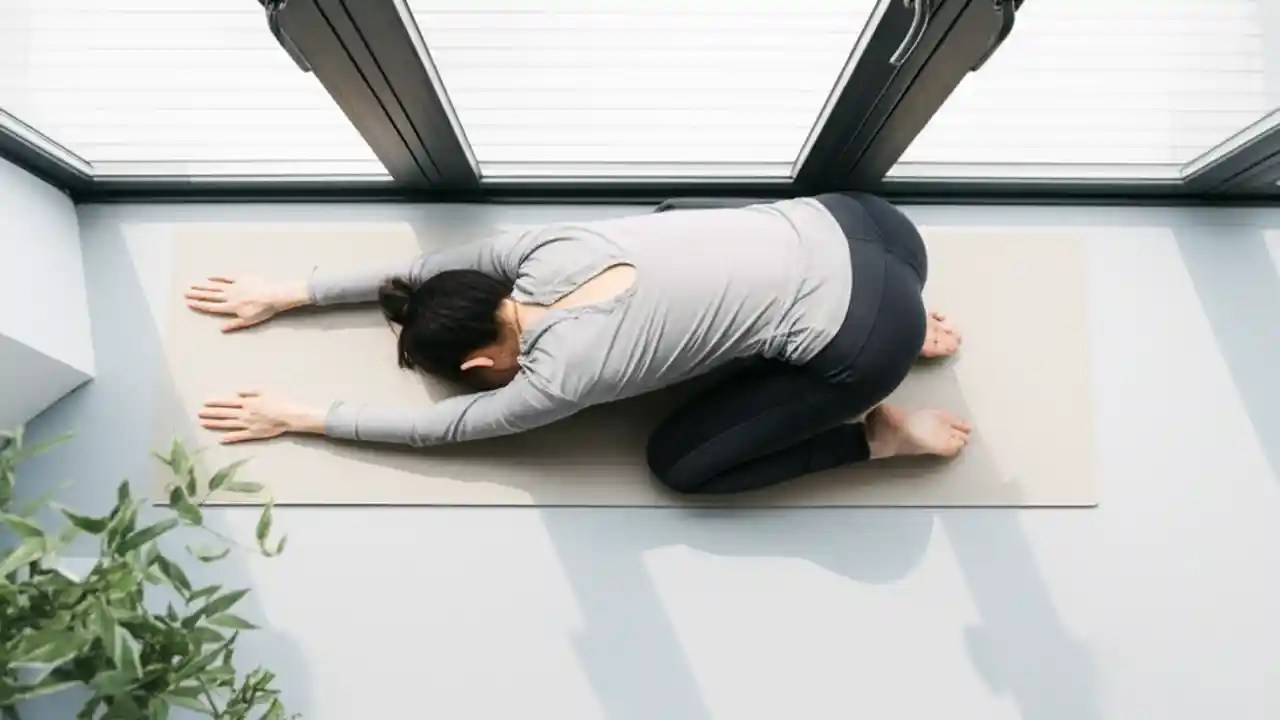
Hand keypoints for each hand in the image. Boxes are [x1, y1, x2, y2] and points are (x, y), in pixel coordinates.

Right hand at [185, 276, 308, 331]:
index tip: (189, 303)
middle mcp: (229, 296)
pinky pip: (226, 276)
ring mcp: (234, 286)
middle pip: (210, 296)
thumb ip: (233, 324)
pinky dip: (217, 277)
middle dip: (197, 294)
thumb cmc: (263, 310)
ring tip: (192, 284)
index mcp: (230, 307)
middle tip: (185, 292)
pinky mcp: (241, 278)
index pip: (211, 307)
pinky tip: (209, 277)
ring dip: (203, 286)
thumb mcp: (248, 321)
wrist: (274, 295)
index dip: (199, 305)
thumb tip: (220, 329)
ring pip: (215, 286)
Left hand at [199, 391, 325, 443]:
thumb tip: (236, 393)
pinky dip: (229, 438)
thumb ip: (248, 392)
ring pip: (228, 424)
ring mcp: (248, 425)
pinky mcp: (253, 434)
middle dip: (210, 413)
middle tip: (198, 414)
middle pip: (224, 413)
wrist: (288, 416)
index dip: (215, 402)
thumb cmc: (279, 402)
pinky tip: (220, 440)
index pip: (227, 402)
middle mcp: (244, 414)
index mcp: (247, 403)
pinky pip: (239, 436)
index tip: (205, 402)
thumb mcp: (264, 391)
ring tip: (203, 424)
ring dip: (215, 424)